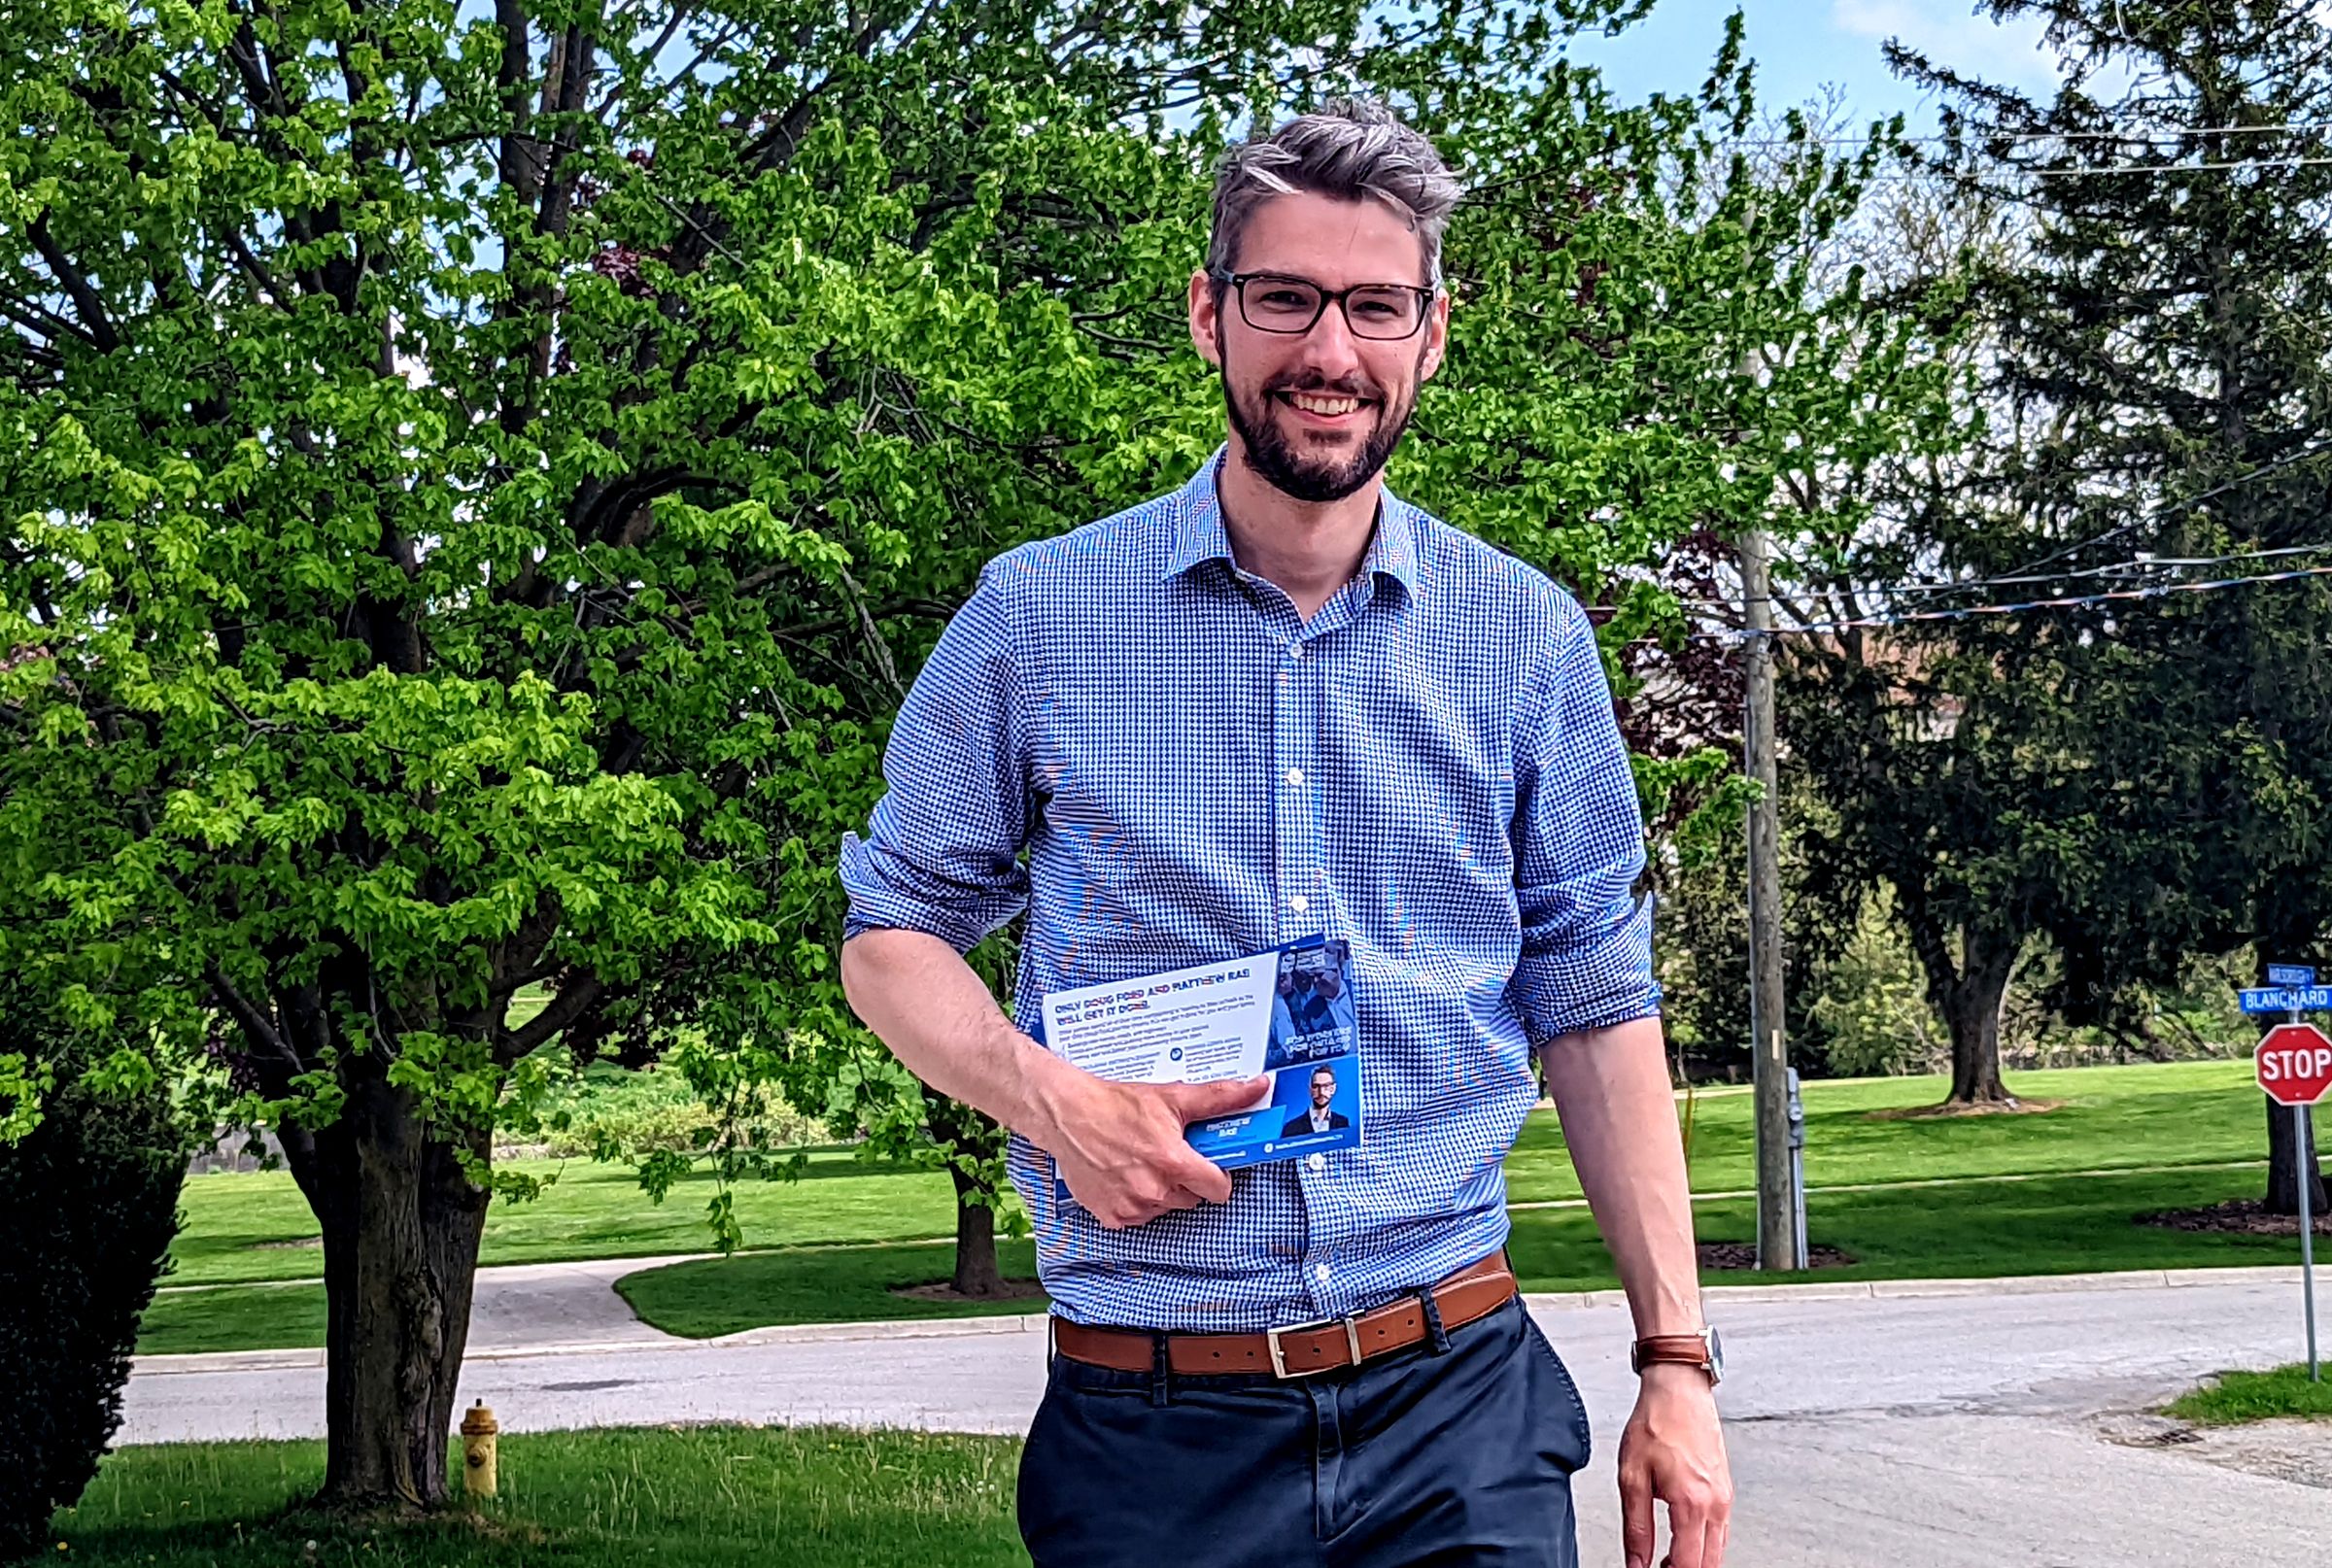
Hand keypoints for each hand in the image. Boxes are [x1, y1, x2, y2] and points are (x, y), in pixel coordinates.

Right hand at [1027, 1063, 1269, 1228]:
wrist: (1067, 1115)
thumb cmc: (1116, 1105)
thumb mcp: (1172, 1097)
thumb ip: (1220, 1098)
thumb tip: (1257, 1087)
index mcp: (1174, 1162)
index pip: (1219, 1189)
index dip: (1217, 1175)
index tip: (1208, 1164)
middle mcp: (1154, 1190)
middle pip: (1192, 1198)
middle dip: (1186, 1180)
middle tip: (1167, 1154)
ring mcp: (1132, 1207)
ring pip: (1165, 1207)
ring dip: (1160, 1191)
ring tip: (1141, 1161)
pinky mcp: (1112, 1217)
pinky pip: (1138, 1217)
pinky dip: (1135, 1201)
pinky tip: (1124, 1175)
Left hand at [1618, 1363, 1731, 1567]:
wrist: (1679, 1389)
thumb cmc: (1655, 1423)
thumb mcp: (1632, 1477)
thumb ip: (1636, 1528)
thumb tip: (1636, 1563)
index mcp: (1692, 1504)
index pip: (1687, 1565)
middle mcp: (1716, 1505)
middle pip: (1709, 1564)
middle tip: (1657, 1567)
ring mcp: (1725, 1498)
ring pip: (1718, 1551)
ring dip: (1695, 1561)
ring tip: (1665, 1559)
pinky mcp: (1726, 1490)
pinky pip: (1721, 1531)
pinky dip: (1704, 1544)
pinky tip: (1683, 1538)